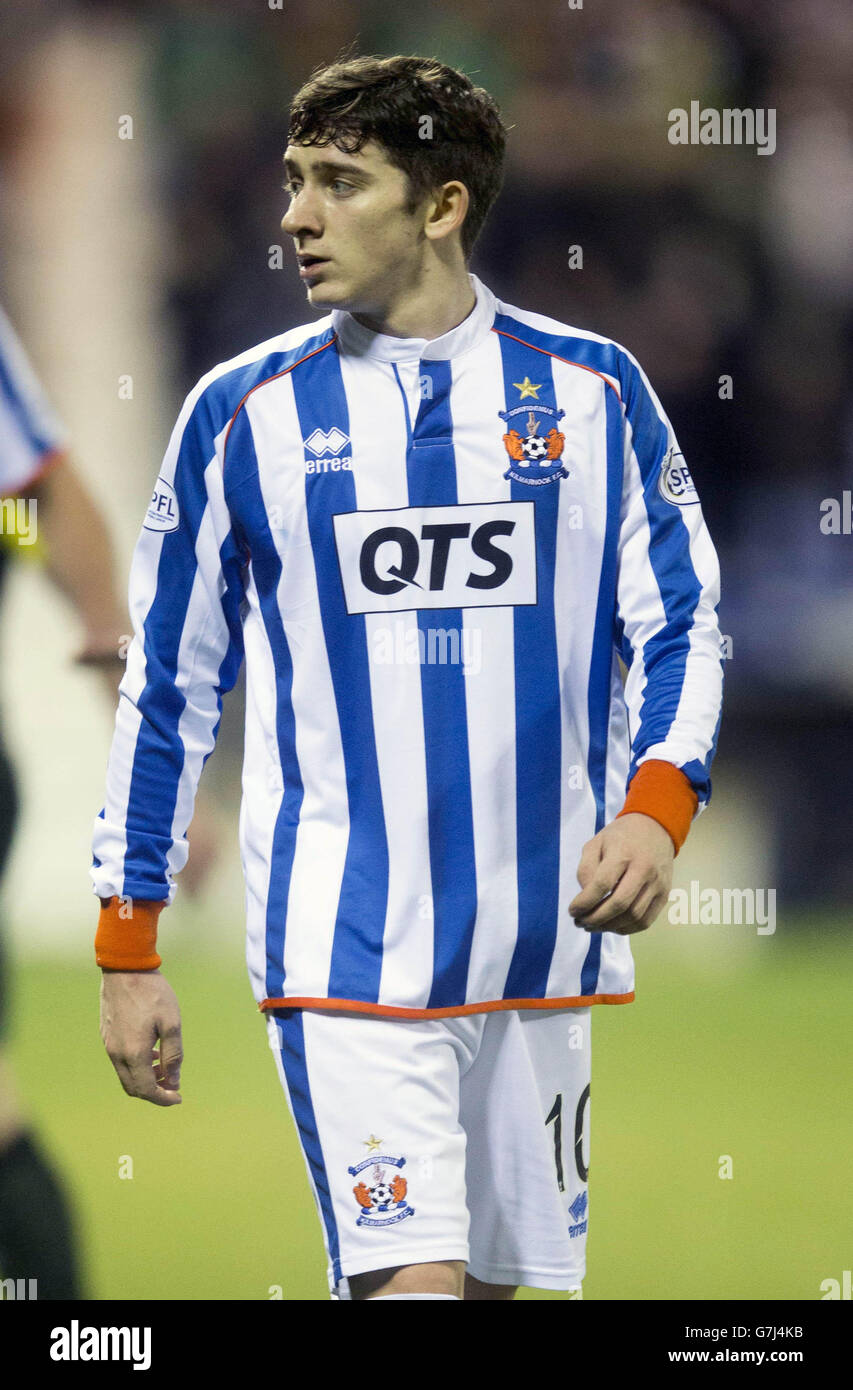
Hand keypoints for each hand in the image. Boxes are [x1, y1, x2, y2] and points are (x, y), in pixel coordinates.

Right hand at [99, 970, 182, 1105]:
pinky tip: (151, 1051)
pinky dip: (136, 1066)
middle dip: (154, 1092)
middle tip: (173, 1085)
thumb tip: (174, 1080)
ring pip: (126, 1075)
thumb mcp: (172, 1023)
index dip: (163, 1098)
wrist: (125, 969)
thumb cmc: (152, 993)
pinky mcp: (107, 1036)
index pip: (146, 1090)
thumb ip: (173, 1054)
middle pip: (133, 1088)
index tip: (178, 1097)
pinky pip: (120, 1062)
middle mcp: (117, 1054)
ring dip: (145, 1078)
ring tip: (165, 1066)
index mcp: (134, 1053)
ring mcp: (109, 1045)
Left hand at [568, 812, 673, 935]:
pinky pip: (646, 921)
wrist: (656, 827)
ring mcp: (657, 883)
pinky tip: (611, 926)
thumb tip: (586, 898)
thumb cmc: (621, 836)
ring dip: (609, 927)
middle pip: (619, 904)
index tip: (572, 911)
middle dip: (595, 919)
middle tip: (580, 922)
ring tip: (592, 926)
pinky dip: (627, 929)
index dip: (585, 902)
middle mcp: (644, 869)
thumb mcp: (596, 842)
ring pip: (633, 916)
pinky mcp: (664, 894)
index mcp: (623, 853)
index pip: (602, 884)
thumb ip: (586, 869)